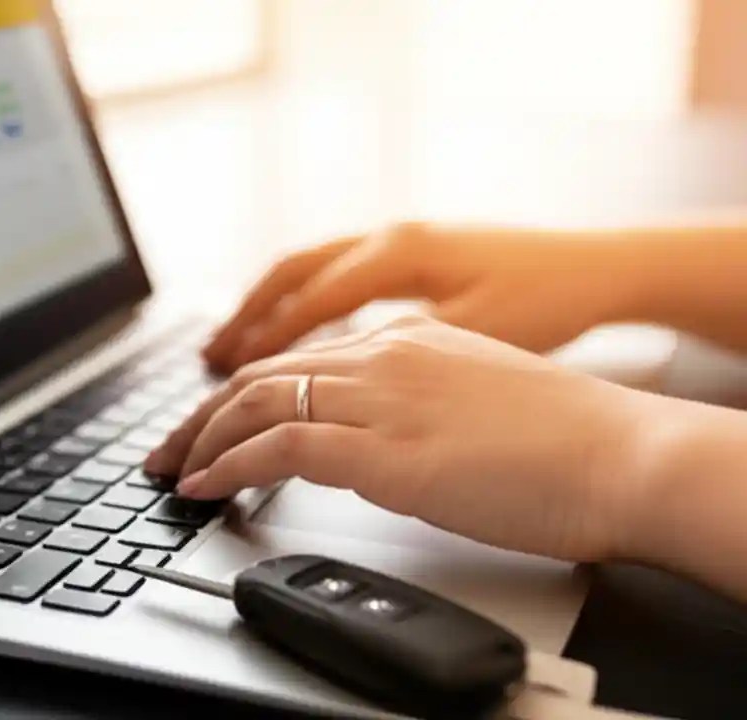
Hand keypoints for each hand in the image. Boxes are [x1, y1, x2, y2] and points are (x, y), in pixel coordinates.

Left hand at [148, 316, 648, 561]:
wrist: (623, 455)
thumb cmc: (571, 440)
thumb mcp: (479, 399)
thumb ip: (421, 405)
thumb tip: (384, 436)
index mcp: (407, 340)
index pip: (299, 360)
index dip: (243, 392)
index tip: (213, 419)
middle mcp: (384, 356)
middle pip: (262, 374)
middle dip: (200, 413)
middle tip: (167, 447)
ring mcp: (379, 399)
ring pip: (256, 403)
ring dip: (200, 438)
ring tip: (173, 468)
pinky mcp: (381, 450)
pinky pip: (276, 447)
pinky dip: (228, 464)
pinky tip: (206, 485)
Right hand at [202, 222, 636, 371]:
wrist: (605, 270)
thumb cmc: (551, 302)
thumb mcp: (470, 338)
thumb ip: (394, 362)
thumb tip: (330, 397)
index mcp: (395, 255)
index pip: (301, 305)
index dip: (257, 351)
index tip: (222, 390)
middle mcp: (386, 240)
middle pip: (287, 277)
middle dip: (241, 323)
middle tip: (205, 369)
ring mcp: (397, 242)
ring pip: (305, 273)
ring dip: (263, 312)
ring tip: (227, 353)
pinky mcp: (412, 257)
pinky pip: (333, 278)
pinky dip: (299, 307)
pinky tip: (295, 338)